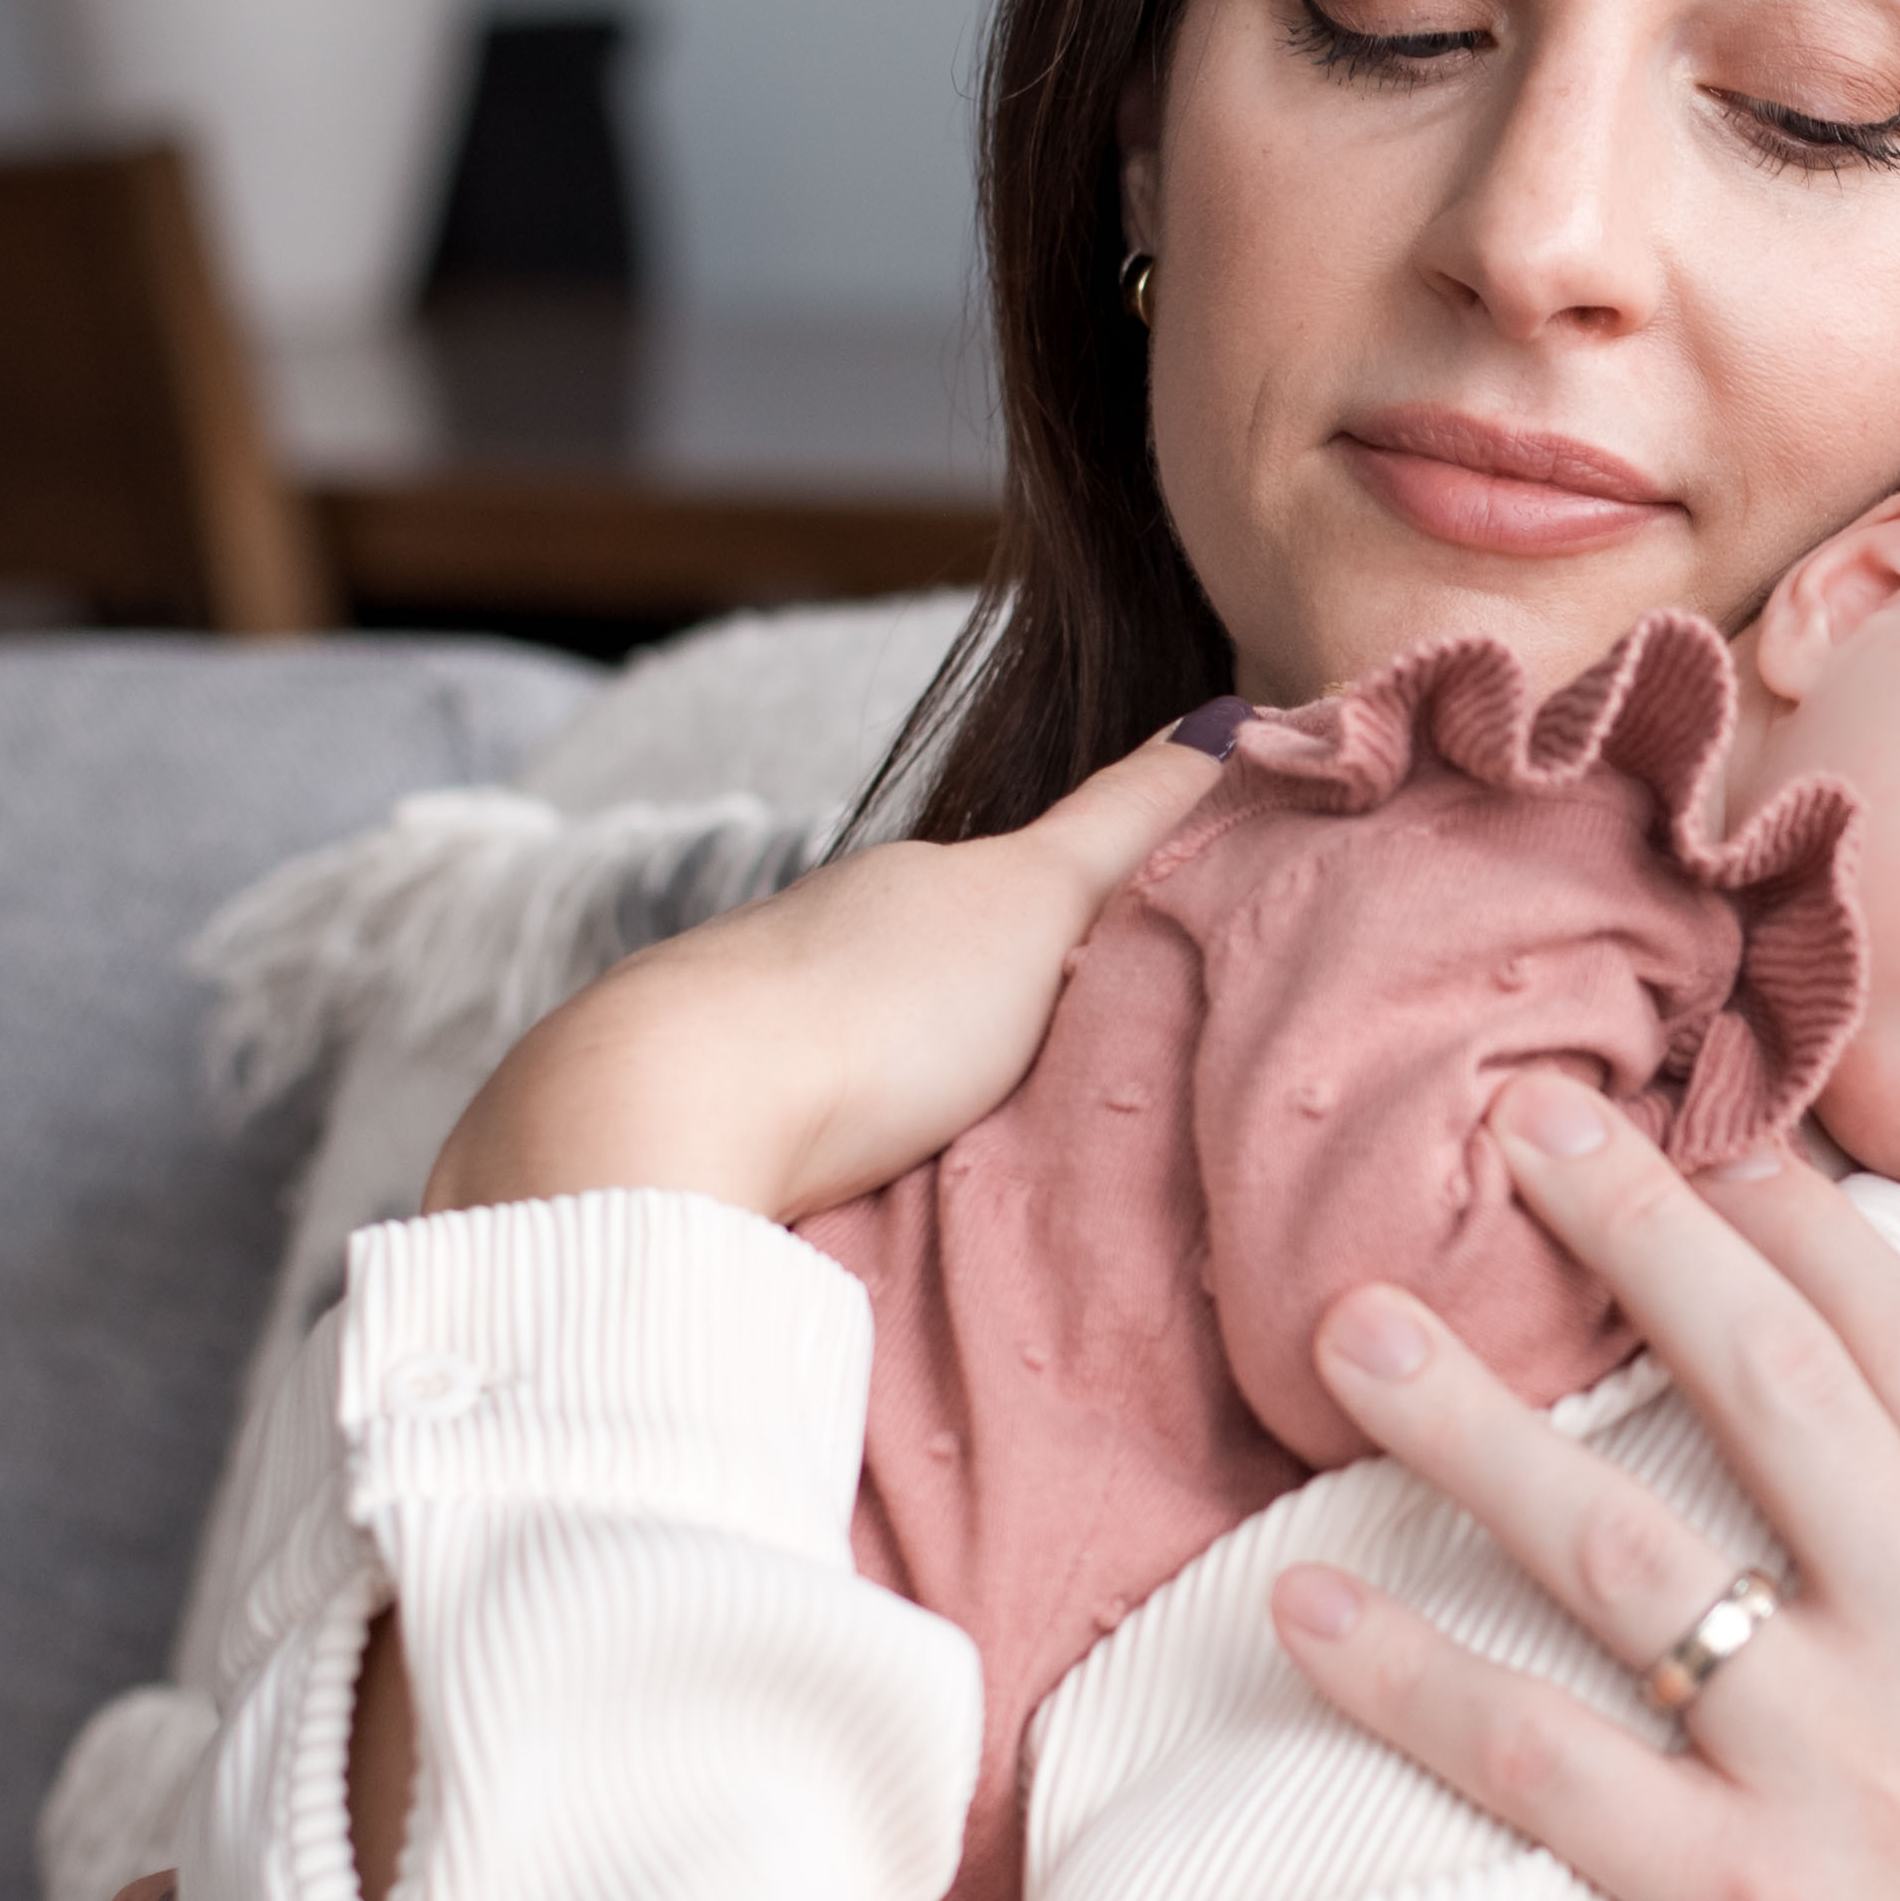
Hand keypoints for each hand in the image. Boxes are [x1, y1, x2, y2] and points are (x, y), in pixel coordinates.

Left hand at [421, 734, 1218, 1226]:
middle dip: (987, 1013)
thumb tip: (1228, 717)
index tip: (1125, 971)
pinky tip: (869, 1183)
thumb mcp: (1039, 900)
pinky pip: (799, 1116)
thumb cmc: (876, 1008)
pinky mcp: (703, 1112)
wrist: (671, 1109)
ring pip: (859, 1046)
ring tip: (975, 1149)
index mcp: (906, 882)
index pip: (1015, 886)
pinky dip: (841, 1137)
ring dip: (906, 1084)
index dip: (1076, 922)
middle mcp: (822, 930)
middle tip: (1066, 1076)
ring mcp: (753, 1017)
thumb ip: (1128, 819)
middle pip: (932, 968)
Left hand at [1262, 1093, 1899, 1900]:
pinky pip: (1536, 1760)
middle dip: (1636, 1236)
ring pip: (1626, 1550)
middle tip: (1520, 1130)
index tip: (1718, 1148)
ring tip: (1356, 1327)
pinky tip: (1304, 1607)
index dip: (1815, 1239)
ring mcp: (1838, 1784)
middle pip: (1772, 1393)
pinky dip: (1410, 1678)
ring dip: (1473, 1424)